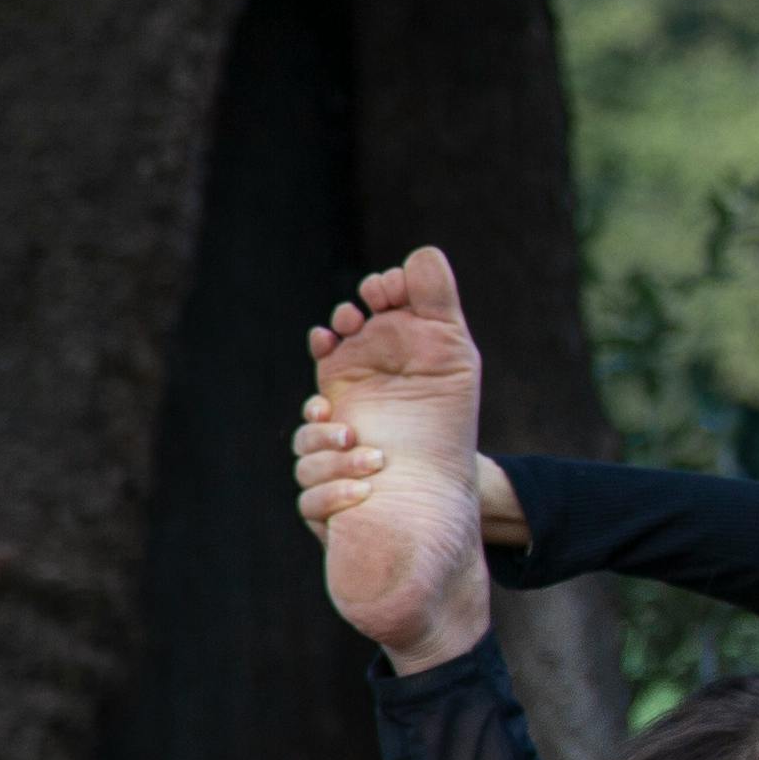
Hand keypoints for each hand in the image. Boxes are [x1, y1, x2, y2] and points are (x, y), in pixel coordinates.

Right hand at [297, 247, 491, 669]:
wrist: (447, 506)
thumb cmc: (444, 427)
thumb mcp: (451, 359)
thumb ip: (434, 305)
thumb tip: (420, 253)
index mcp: (359, 381)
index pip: (335, 348)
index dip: (340, 327)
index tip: (359, 308)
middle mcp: (339, 421)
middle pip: (313, 398)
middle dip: (323, 380)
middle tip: (340, 351)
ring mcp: (330, 464)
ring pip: (307, 450)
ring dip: (328, 445)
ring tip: (365, 445)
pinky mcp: (330, 506)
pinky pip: (312, 498)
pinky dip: (336, 489)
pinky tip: (368, 483)